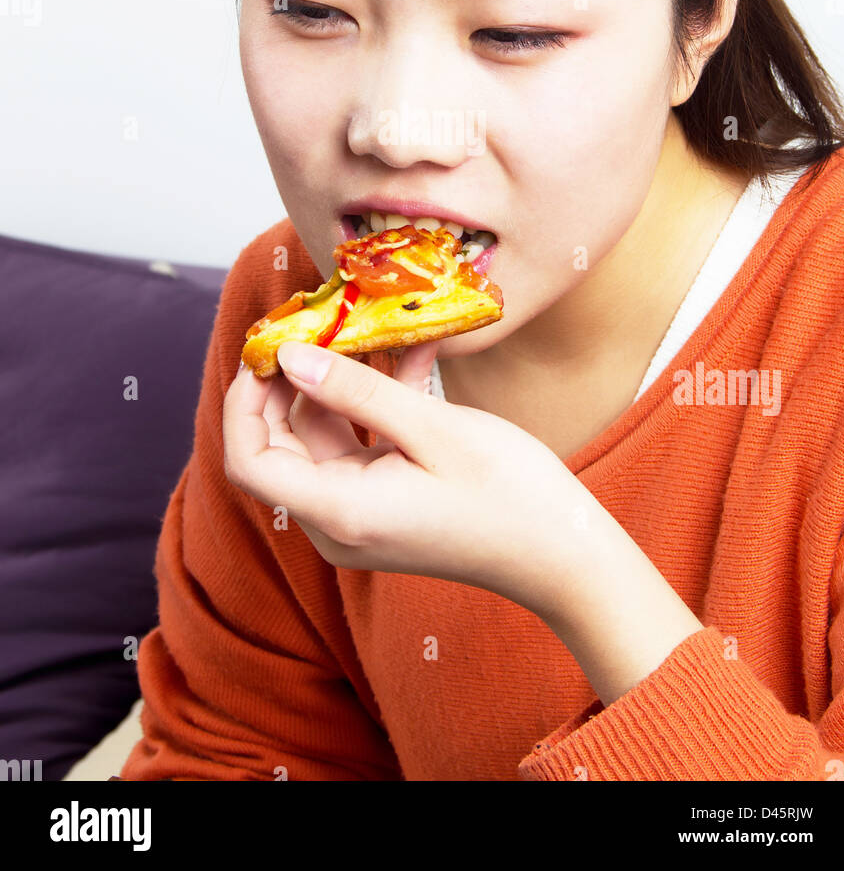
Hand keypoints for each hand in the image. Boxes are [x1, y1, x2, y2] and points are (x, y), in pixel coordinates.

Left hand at [222, 338, 580, 615]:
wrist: (563, 556)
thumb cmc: (509, 494)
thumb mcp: (433, 428)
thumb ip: (356, 392)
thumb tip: (290, 357)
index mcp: (340, 512)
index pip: (249, 460)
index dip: (245, 401)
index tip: (271, 347)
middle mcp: (337, 522)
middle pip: (278, 446)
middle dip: (288, 381)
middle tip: (315, 322)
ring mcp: (359, 516)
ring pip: (318, 438)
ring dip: (338, 383)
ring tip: (367, 326)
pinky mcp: (383, 504)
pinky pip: (357, 445)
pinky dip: (371, 405)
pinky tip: (407, 358)